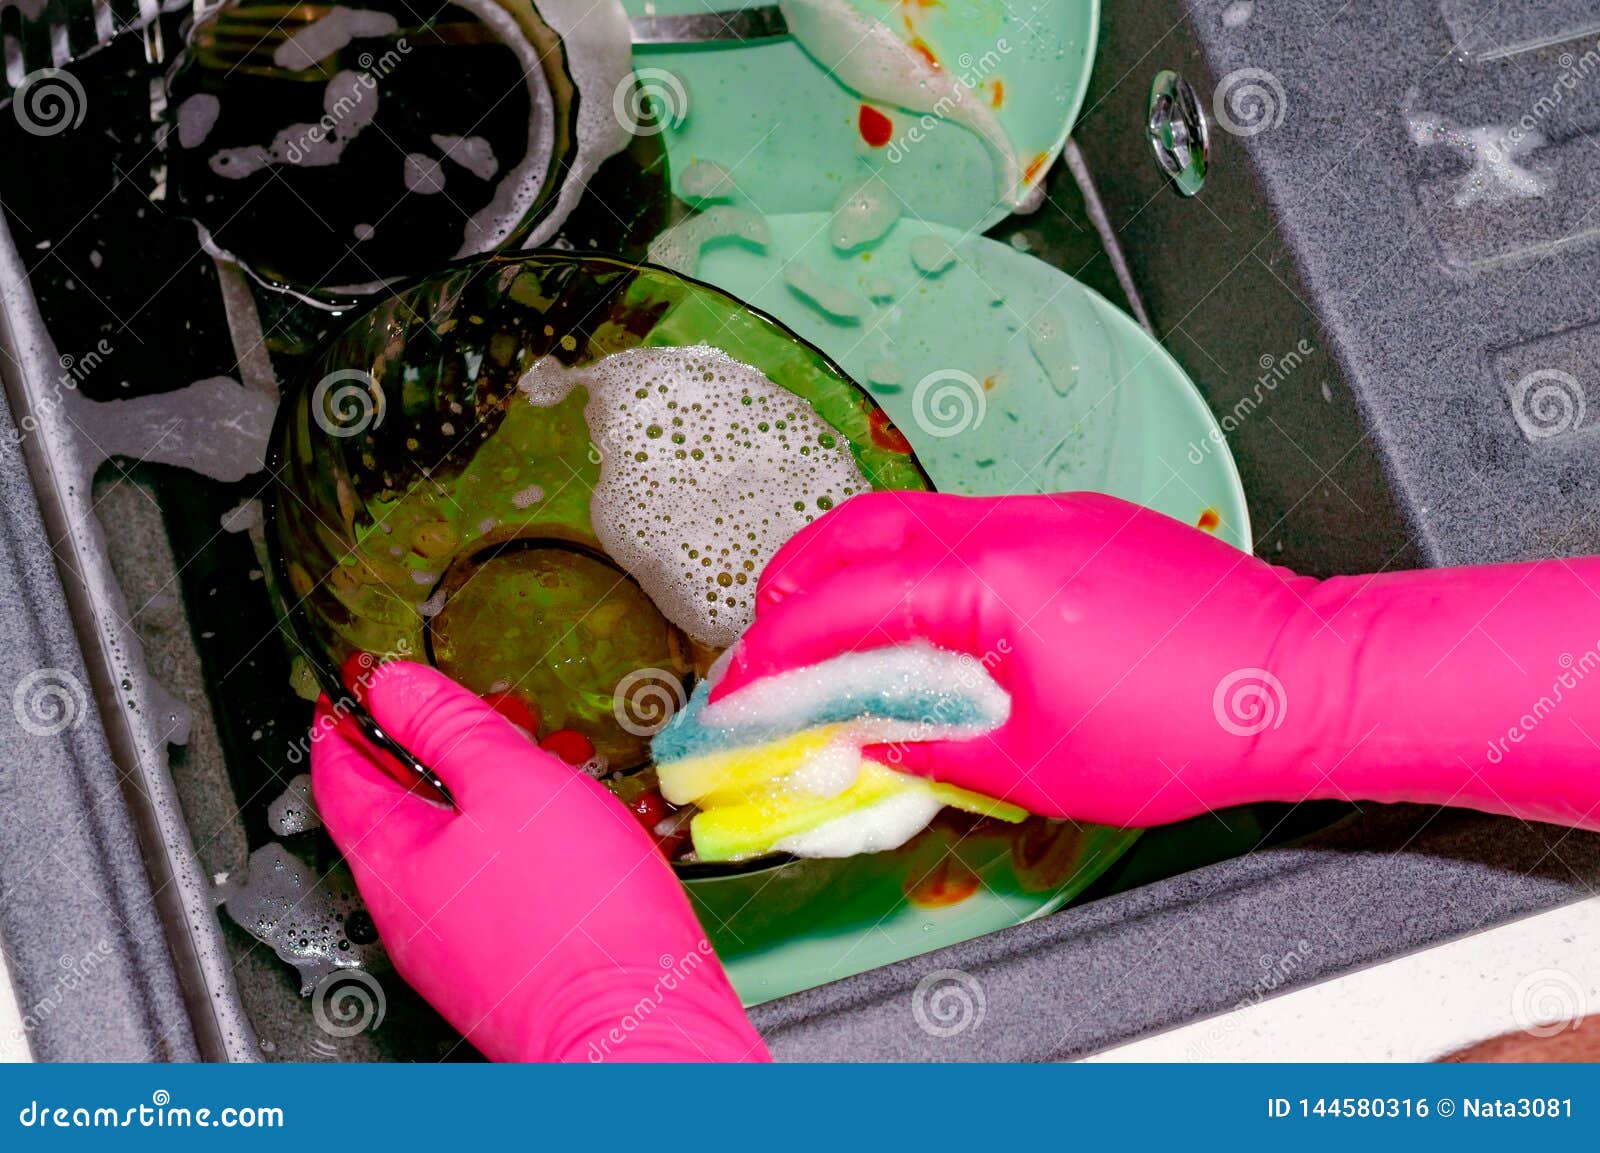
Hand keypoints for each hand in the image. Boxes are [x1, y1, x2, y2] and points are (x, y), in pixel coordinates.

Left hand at [311, 662, 768, 1062]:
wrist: (642, 1024)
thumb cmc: (576, 915)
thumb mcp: (510, 781)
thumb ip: (449, 726)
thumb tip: (394, 684)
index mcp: (392, 862)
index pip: (339, 778)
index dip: (348, 721)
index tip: (356, 688)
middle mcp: (414, 914)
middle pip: (403, 812)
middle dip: (440, 750)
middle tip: (470, 710)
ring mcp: (462, 948)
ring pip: (461, 849)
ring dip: (495, 793)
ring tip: (548, 758)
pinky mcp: (514, 968)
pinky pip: (501, 886)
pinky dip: (526, 841)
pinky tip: (578, 826)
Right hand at [713, 491, 1599, 830]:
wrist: (1302, 678)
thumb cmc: (1184, 727)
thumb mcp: (1032, 764)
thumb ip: (927, 744)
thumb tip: (860, 737)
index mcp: (989, 581)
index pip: (845, 607)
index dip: (775, 654)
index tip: (740, 691)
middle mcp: (1008, 525)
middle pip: (859, 529)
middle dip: (795, 583)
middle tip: (766, 645)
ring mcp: (1047, 512)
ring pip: (912, 519)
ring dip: (856, 571)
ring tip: (835, 636)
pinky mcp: (1078, 520)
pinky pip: (968, 528)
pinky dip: (918, 567)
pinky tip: (926, 622)